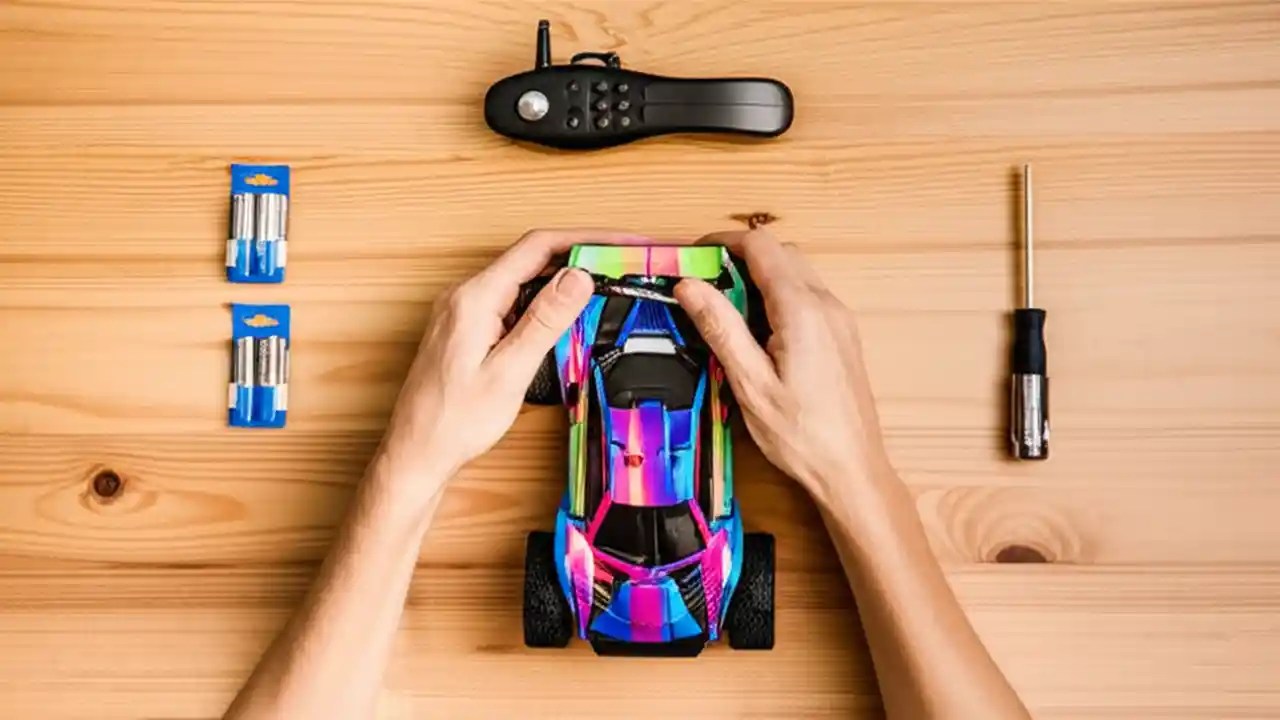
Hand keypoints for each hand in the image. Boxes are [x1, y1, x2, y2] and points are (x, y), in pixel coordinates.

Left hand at [377, 230, 645, 499]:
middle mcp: (465, 296)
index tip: (623, 243)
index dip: (587, 239)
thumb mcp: (510, 371)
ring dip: (564, 280)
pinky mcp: (467, 327)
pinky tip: (565, 314)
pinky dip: (543, 301)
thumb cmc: (454, 421)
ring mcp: (464, 311)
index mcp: (474, 298)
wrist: (416, 453)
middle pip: (533, 258)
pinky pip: (511, 300)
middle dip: (582, 256)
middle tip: (625, 263)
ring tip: (606, 285)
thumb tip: (578, 277)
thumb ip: (545, 321)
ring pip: (523, 279)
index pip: (539, 247)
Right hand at [674, 230, 892, 507]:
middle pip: (781, 252)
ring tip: (726, 312)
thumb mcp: (749, 383)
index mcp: (802, 309)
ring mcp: (839, 319)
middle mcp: (826, 304)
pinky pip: (808, 297)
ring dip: (759, 278)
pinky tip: (758, 333)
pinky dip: (778, 297)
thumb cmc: (800, 434)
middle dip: (739, 258)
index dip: (723, 242)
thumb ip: (720, 327)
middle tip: (704, 286)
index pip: (761, 246)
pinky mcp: (842, 336)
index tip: (692, 258)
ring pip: (796, 273)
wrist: (852, 469)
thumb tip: (688, 286)